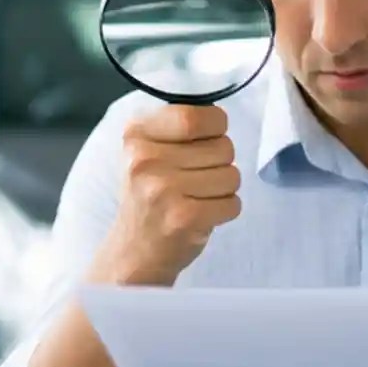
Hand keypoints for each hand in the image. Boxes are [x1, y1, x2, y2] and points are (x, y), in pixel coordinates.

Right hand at [93, 104, 241, 286]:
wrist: (133, 251)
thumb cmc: (150, 194)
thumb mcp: (147, 150)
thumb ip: (177, 126)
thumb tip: (219, 115)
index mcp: (136, 135)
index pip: (195, 116)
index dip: (215, 125)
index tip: (207, 138)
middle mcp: (144, 160)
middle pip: (223, 146)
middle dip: (221, 162)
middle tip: (196, 178)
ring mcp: (162, 190)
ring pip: (232, 175)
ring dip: (224, 188)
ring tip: (197, 197)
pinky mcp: (183, 218)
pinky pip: (234, 203)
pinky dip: (226, 210)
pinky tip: (202, 215)